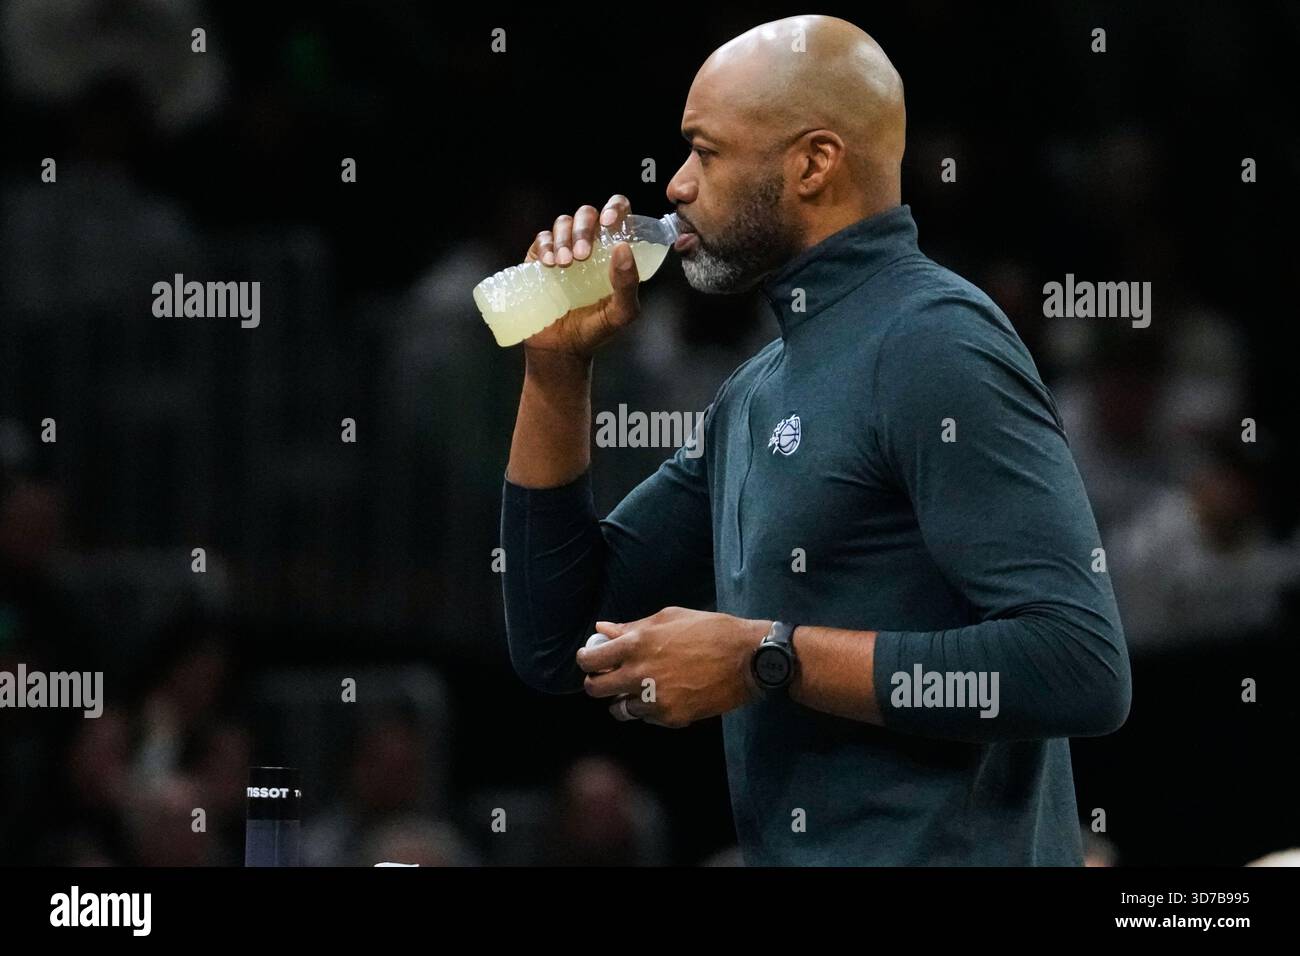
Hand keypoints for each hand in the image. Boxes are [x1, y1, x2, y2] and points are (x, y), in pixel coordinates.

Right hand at [522, 195, 640, 358]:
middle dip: (584, 229)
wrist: (561, 350)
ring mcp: (564, 251)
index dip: (615, 208)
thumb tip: (622, 248)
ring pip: (563, 223)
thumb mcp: (621, 314)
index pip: (618, 214)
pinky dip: (545, 246)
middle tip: (582, 255)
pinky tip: (548, 264)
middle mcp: (590, 246)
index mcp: (614, 252)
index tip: (609, 223)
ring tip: (564, 265)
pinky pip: (541, 239)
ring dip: (564, 237)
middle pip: (587, 214)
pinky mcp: (540, 260)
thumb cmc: (596, 332)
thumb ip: (628, 285)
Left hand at [576, 607, 770, 727]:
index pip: (590, 660)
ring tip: (638, 689)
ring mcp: (655, 700)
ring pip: (620, 710)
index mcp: (637, 644)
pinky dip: (649, 709)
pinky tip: (664, 695)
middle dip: (597, 683)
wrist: (748, 659)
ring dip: (623, 700)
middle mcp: (640, 674)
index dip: (587, 660)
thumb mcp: (670, 617)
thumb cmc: (711, 630)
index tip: (591, 659)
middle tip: (609, 677)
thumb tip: (603, 629)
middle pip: (596, 689)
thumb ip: (632, 626)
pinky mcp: (672, 718)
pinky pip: (647, 718)